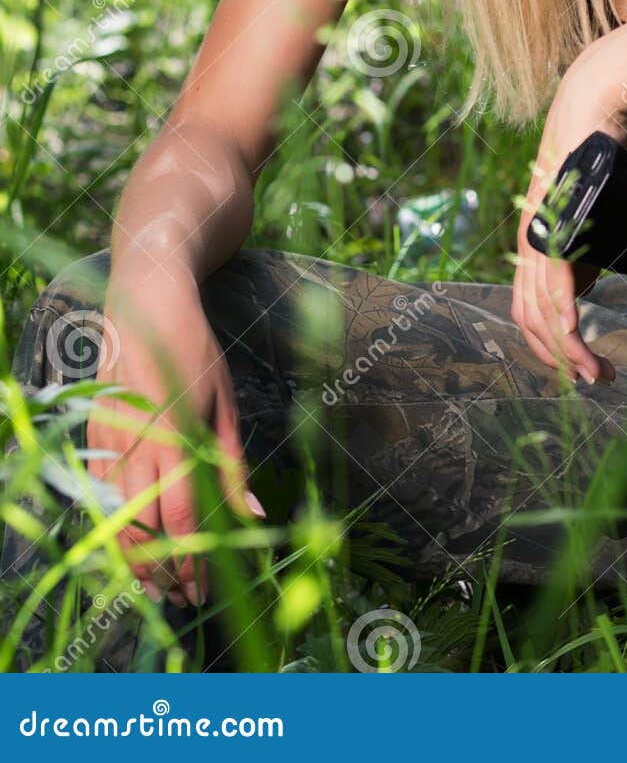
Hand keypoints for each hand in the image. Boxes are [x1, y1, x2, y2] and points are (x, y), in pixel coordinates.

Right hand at [85, 267, 262, 607]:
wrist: (144, 309)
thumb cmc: (195, 352)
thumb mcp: (225, 404)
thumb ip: (233, 465)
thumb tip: (254, 516)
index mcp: (177, 438)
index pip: (185, 518)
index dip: (196, 561)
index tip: (206, 590)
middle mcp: (136, 448)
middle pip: (143, 530)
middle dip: (163, 571)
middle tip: (183, 597)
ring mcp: (109, 445)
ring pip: (114, 521)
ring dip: (135, 559)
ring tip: (158, 583)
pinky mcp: (93, 439)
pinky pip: (100, 498)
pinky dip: (114, 528)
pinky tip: (132, 543)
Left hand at [511, 59, 626, 386]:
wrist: (589, 115)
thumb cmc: (590, 167)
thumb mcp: (586, 224)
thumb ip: (581, 258)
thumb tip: (584, 292)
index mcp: (532, 249)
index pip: (530, 312)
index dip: (552, 347)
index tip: (584, 368)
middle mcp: (526, 247)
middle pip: (528, 321)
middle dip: (559, 360)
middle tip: (594, 381)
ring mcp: (536, 236)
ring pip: (539, 313)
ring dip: (567, 352)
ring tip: (597, 374)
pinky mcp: (552, 227)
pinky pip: (554, 286)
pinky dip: (566, 321)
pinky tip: (578, 343)